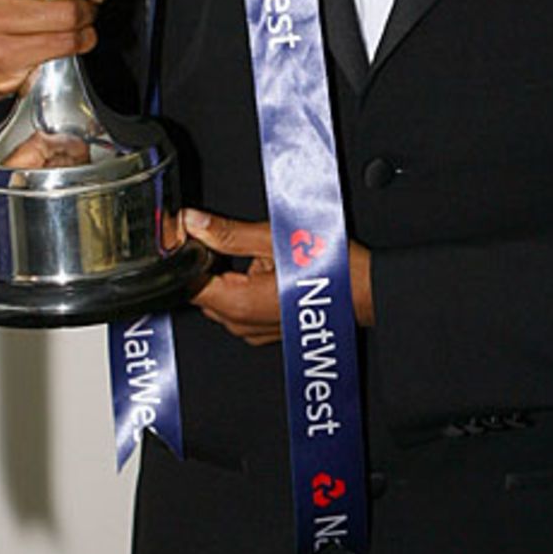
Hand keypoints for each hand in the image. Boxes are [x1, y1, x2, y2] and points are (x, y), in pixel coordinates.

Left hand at [185, 210, 373, 347]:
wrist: (365, 290)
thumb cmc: (329, 268)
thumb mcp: (272, 238)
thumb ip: (227, 233)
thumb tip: (194, 222)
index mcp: (237, 303)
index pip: (189, 282)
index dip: (187, 256)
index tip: (194, 236)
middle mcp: (242, 324)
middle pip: (205, 292)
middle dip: (212, 265)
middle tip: (234, 240)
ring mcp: (255, 331)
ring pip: (223, 300)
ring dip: (230, 278)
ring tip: (259, 255)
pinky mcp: (267, 331)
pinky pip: (242, 309)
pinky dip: (246, 289)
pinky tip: (268, 271)